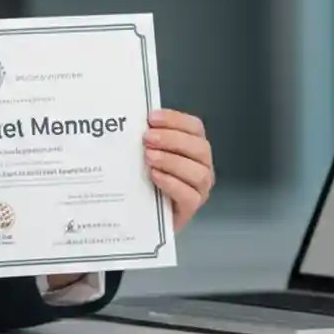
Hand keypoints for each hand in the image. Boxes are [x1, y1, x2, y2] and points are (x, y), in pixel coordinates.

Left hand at [144, 108, 213, 230]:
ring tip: (148, 158)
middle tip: (147, 138)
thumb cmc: (147, 180)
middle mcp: (202, 166)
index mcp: (194, 147)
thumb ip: (147, 139)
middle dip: (173, 139)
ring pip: (198, 172)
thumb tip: (130, 121)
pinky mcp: (190, 208)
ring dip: (172, 161)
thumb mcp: (146, 155)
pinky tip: (155, 176)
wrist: (143, 215)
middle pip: (200, 148)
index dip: (175, 119)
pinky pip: (189, 196)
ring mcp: (200, 188)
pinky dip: (172, 183)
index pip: (194, 127)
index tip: (151, 118)